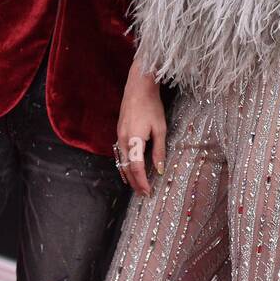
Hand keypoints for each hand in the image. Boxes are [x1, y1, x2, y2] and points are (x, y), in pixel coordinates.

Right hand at [115, 58, 164, 196]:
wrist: (138, 86)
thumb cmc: (152, 106)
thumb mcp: (160, 129)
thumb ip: (159, 151)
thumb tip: (159, 170)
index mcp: (133, 140)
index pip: (135, 167)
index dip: (141, 182)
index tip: (148, 192)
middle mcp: (122, 140)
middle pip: (126, 167)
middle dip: (134, 182)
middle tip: (143, 194)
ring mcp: (118, 135)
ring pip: (121, 161)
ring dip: (128, 175)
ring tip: (136, 185)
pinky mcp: (119, 131)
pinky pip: (120, 153)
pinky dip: (124, 164)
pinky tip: (129, 168)